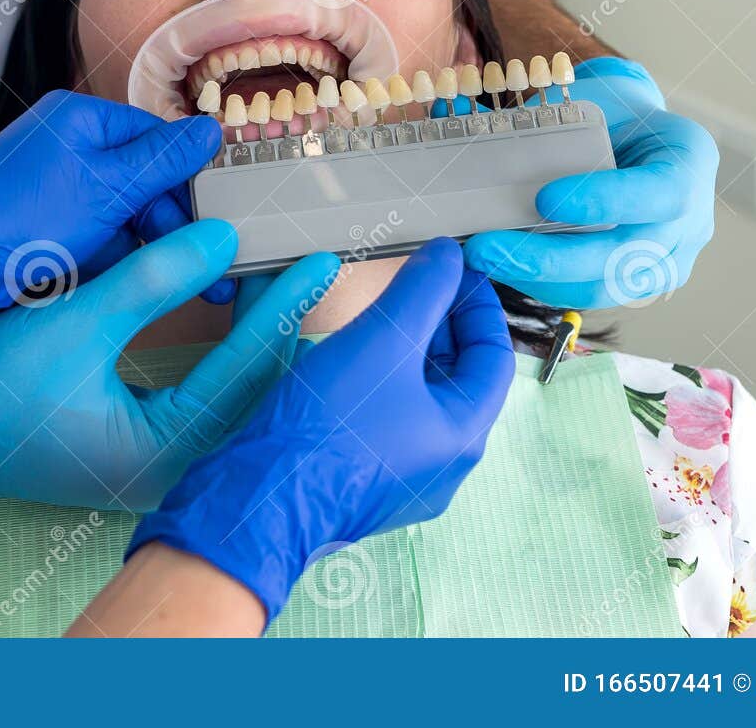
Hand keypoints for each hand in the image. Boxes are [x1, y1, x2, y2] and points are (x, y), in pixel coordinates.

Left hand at [0, 91, 220, 394]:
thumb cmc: (14, 221)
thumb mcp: (106, 188)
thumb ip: (162, 162)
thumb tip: (210, 131)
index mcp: (79, 121)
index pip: (156, 139)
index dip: (189, 180)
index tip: (221, 216)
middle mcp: (64, 149)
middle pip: (140, 181)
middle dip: (173, 223)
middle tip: (211, 264)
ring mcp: (49, 192)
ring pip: (119, 216)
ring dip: (147, 247)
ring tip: (185, 283)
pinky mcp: (38, 231)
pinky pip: (91, 241)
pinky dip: (111, 262)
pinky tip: (130, 285)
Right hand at [0, 221, 340, 511]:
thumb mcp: (71, 321)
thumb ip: (151, 278)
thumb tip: (221, 235)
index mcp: (160, 449)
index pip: (244, 367)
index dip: (283, 304)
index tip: (322, 258)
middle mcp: (169, 468)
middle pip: (252, 386)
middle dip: (279, 320)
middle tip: (302, 255)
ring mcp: (156, 464)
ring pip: (232, 392)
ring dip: (253, 333)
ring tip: (273, 271)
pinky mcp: (140, 450)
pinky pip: (205, 396)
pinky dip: (223, 352)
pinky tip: (232, 308)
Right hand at [127, 238, 515, 623]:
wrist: (260, 499)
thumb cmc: (327, 428)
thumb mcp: (382, 340)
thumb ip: (422, 290)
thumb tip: (448, 256)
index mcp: (463, 436)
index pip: (494, 357)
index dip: (478, 304)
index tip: (455, 270)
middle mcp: (441, 465)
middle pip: (459, 378)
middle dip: (440, 325)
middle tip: (415, 283)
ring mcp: (402, 478)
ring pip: (420, 399)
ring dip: (408, 351)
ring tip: (380, 313)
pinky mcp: (363, 480)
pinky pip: (388, 420)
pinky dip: (381, 381)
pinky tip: (351, 359)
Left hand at [464, 57, 718, 308]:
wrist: (638, 141)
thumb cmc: (617, 118)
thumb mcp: (603, 104)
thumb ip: (565, 125)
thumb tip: (479, 136)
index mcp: (689, 163)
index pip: (659, 194)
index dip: (604, 202)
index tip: (543, 199)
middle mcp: (692, 221)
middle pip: (627, 257)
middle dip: (550, 258)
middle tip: (487, 248)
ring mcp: (671, 260)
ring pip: (605, 287)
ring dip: (537, 278)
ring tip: (487, 258)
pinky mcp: (641, 283)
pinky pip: (591, 294)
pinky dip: (542, 283)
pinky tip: (505, 265)